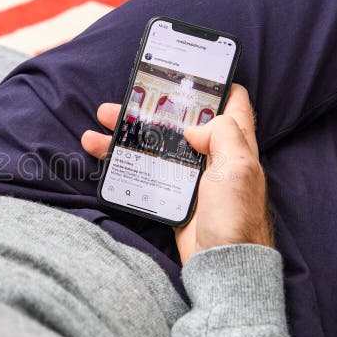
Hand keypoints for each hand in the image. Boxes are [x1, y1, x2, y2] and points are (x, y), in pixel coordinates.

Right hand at [81, 84, 272, 263]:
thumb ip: (222, 135)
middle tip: (124, 97)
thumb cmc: (235, 217)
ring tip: (100, 124)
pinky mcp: (173, 195)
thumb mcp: (236, 169)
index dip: (214, 84)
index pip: (232, 103)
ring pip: (156, 144)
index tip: (186, 72)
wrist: (221, 265)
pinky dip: (126, 161)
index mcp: (236, 144)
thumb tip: (195, 127)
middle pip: (181, 121)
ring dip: (129, 133)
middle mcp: (214, 156)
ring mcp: (191, 176)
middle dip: (152, 107)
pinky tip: (105, 155)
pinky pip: (147, 171)